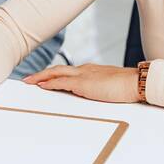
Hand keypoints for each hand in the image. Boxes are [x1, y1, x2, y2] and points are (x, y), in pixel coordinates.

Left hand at [22, 63, 139, 102]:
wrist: (135, 82)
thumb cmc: (126, 86)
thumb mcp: (107, 87)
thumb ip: (96, 88)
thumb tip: (89, 94)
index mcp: (90, 71)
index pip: (66, 71)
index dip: (53, 74)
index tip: (43, 78)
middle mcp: (84, 70)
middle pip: (57, 69)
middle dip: (41, 74)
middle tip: (28, 79)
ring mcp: (83, 75)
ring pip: (56, 73)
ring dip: (41, 77)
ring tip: (29, 81)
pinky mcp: (84, 84)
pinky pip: (62, 82)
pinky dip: (50, 83)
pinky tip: (41, 86)